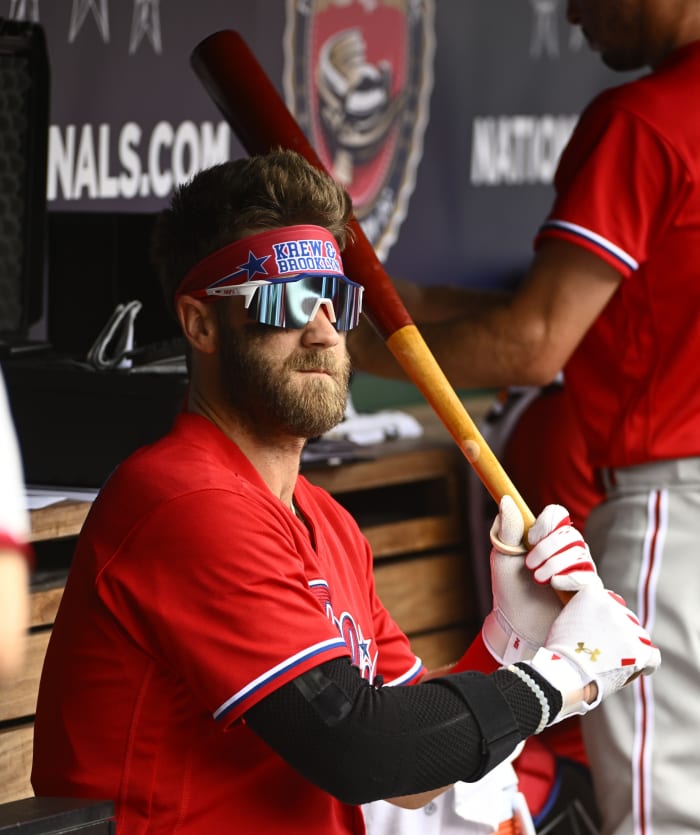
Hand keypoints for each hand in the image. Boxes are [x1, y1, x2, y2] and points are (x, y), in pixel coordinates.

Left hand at [482, 497, 600, 664]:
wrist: (515, 624)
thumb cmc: (508, 588)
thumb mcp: (503, 556)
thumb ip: (508, 528)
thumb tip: (507, 499)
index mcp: (545, 537)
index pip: (558, 514)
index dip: (547, 522)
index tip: (531, 538)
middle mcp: (565, 550)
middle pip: (570, 532)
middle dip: (549, 547)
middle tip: (530, 564)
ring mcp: (579, 570)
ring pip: (580, 552)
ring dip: (556, 563)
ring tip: (538, 578)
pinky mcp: (587, 592)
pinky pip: (589, 577)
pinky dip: (569, 578)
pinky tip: (554, 585)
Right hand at [525, 584, 660, 722]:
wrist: (563, 673)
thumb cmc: (560, 650)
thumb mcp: (566, 618)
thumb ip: (586, 610)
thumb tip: (598, 615)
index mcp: (593, 594)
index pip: (610, 601)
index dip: (607, 616)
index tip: (601, 628)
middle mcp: (613, 606)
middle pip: (626, 618)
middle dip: (619, 632)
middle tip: (606, 649)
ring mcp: (627, 628)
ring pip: (639, 636)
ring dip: (631, 646)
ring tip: (617, 661)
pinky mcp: (639, 651)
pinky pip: (653, 656)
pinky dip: (648, 663)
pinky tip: (642, 669)